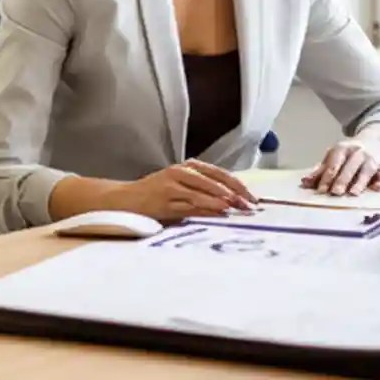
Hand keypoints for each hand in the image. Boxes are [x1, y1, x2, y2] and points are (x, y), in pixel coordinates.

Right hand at [112, 158, 257, 221]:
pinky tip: (217, 213)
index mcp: (188, 166)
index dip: (238, 185)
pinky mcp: (165, 201)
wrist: (126, 199)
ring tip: (237, 208)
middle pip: (214, 180)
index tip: (253, 198)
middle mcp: (181, 172)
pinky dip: (205, 209)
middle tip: (249, 205)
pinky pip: (189, 205)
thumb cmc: (157, 194)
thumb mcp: (182, 187)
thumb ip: (204, 190)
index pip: (219, 173)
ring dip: (221, 200)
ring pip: (202, 192)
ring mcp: (172, 186)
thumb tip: (233, 202)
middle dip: (234, 193)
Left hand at [301, 139, 379, 195]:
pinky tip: (376, 188)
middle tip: (335, 192)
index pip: (333, 164)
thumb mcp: (334, 157)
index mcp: (342, 149)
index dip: (327, 177)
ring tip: (353, 193)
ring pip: (366, 170)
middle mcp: (357, 152)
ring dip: (360, 181)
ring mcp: (371, 158)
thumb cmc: (349, 155)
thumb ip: (321, 171)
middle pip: (349, 166)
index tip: (321, 190)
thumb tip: (304, 182)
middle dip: (342, 179)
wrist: (376, 142)